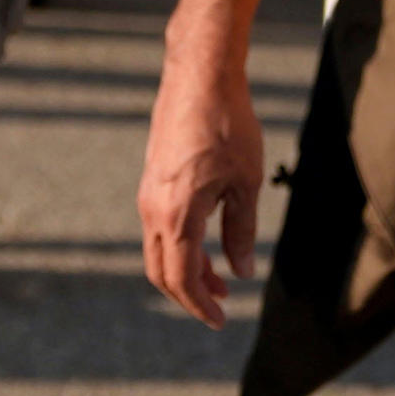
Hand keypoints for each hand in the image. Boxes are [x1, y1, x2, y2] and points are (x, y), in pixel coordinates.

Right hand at [138, 52, 267, 327]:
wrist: (200, 75)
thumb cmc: (229, 124)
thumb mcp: (246, 182)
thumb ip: (242, 231)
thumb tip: (241, 271)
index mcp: (177, 213)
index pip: (182, 278)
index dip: (200, 305)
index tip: (220, 320)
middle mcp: (153, 208)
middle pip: (162, 271)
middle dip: (189, 295)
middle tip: (219, 308)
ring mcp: (148, 193)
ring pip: (159, 249)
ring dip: (186, 270)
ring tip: (220, 277)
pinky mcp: (152, 179)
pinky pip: (159, 226)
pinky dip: (180, 245)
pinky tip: (207, 241)